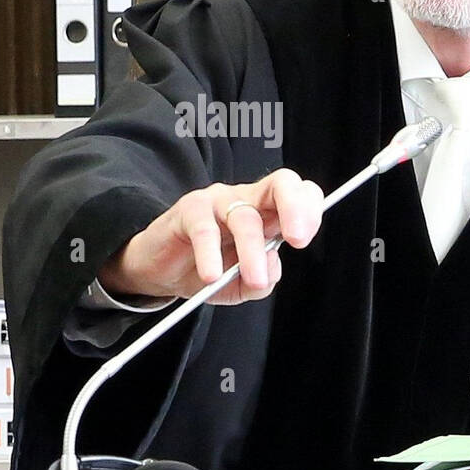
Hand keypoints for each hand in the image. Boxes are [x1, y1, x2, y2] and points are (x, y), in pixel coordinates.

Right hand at [97, 169, 324, 304]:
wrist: (160, 272)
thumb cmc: (207, 271)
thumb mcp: (241, 286)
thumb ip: (262, 280)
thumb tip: (271, 265)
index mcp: (267, 214)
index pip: (299, 193)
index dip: (309, 209)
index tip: (304, 239)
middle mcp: (247, 200)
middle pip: (280, 184)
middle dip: (295, 208)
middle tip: (297, 240)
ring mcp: (218, 201)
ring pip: (245, 217)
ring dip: (252, 251)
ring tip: (253, 279)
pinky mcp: (188, 209)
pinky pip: (204, 228)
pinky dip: (210, 253)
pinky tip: (212, 275)